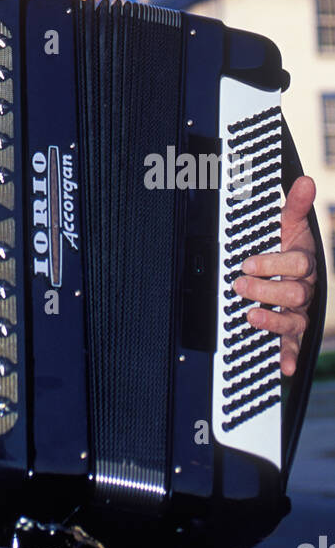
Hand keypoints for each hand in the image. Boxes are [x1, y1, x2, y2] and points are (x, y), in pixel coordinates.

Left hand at [232, 175, 316, 376]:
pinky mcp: (292, 330)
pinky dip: (290, 356)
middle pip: (295, 293)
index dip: (274, 262)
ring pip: (293, 319)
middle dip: (266, 289)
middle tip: (240, 284)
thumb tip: (306, 180)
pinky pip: (294, 344)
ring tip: (250, 316)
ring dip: (272, 320)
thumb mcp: (290, 223)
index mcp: (304, 261)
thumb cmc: (288, 244)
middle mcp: (305, 288)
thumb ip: (295, 204)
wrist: (293, 267)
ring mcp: (300, 311)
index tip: (248, 261)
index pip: (298, 263)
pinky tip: (285, 367)